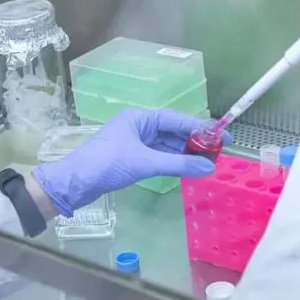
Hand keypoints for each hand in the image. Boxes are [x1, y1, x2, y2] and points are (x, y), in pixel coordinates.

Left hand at [31, 109, 231, 216]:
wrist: (76, 182)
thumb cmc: (108, 164)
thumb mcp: (145, 163)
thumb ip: (178, 163)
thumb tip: (209, 167)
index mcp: (139, 118)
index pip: (176, 119)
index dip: (201, 128)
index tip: (224, 136)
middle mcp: (137, 125)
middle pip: (172, 130)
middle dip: (195, 141)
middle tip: (220, 152)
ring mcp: (133, 141)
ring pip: (165, 144)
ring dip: (184, 152)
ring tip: (208, 162)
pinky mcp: (130, 157)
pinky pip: (157, 155)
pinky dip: (172, 161)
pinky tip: (186, 168)